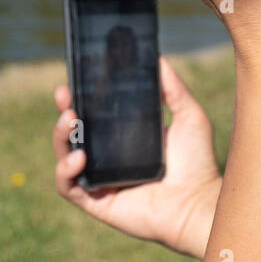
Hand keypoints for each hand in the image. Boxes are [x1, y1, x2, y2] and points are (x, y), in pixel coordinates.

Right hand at [52, 56, 219, 257]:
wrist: (199, 203)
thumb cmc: (199, 163)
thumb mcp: (189, 116)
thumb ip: (173, 89)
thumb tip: (158, 58)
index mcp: (126, 138)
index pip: (95, 115)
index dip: (81, 97)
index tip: (75, 79)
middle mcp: (109, 159)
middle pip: (74, 133)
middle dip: (64, 113)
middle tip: (64, 95)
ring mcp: (100, 180)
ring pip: (64, 156)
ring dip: (61, 137)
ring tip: (70, 120)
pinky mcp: (97, 202)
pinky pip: (68, 187)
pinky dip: (65, 171)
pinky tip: (79, 157)